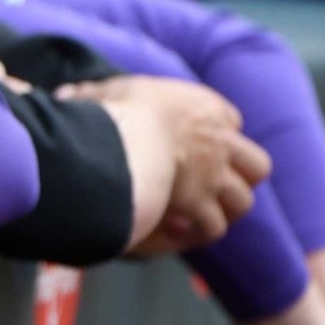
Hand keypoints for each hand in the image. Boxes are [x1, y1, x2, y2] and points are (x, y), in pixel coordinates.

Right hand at [70, 76, 267, 250]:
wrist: (125, 138)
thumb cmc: (114, 111)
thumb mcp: (108, 91)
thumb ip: (96, 94)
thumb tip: (68, 94)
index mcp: (204, 108)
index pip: (232, 121)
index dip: (219, 134)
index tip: (200, 144)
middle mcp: (219, 143)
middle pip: (256, 165)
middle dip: (242, 178)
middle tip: (217, 186)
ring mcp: (213, 177)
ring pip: (242, 201)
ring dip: (222, 211)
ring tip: (200, 216)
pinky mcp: (199, 205)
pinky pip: (213, 227)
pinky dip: (199, 232)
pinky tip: (182, 232)